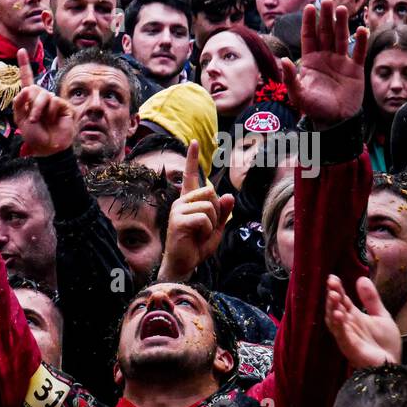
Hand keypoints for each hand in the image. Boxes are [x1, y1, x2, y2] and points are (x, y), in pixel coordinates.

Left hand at [14, 47, 74, 156]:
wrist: (48, 148)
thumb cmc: (34, 136)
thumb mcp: (20, 120)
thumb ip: (19, 104)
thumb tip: (25, 89)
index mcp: (29, 100)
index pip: (26, 79)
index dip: (24, 65)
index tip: (21, 50)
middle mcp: (41, 98)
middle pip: (34, 89)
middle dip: (31, 103)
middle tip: (32, 119)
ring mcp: (53, 101)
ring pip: (44, 95)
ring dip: (38, 109)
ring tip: (39, 121)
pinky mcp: (63, 106)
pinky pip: (54, 101)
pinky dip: (50, 111)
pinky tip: (53, 119)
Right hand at [157, 141, 233, 281]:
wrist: (183, 264)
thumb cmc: (197, 246)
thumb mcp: (217, 228)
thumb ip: (224, 212)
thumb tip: (228, 195)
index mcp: (189, 201)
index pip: (191, 175)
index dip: (193, 158)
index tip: (194, 141)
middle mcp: (181, 201)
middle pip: (211, 192)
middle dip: (217, 212)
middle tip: (206, 228)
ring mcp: (177, 210)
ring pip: (210, 206)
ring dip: (212, 223)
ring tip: (200, 234)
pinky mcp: (178, 220)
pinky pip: (204, 218)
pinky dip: (207, 230)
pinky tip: (196, 237)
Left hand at [281, 0, 367, 127]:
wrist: (334, 120)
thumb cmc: (313, 108)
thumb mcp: (298, 94)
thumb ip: (290, 78)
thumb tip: (283, 60)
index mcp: (310, 61)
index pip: (309, 37)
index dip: (309, 22)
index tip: (309, 6)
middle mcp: (326, 57)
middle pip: (326, 33)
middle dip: (326, 17)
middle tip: (327, 0)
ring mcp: (341, 62)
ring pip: (341, 38)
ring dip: (342, 24)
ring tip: (342, 8)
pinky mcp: (356, 69)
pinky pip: (359, 52)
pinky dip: (361, 41)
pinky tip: (361, 29)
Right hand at [323, 274, 400, 367]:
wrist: (393, 364)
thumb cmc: (385, 343)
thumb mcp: (381, 315)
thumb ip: (371, 299)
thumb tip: (361, 278)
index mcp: (353, 316)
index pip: (342, 300)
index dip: (337, 289)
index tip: (333, 277)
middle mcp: (347, 325)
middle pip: (335, 308)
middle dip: (332, 296)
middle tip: (331, 283)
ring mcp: (347, 336)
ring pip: (334, 320)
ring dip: (332, 308)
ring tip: (334, 295)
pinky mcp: (350, 347)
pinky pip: (341, 335)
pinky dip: (339, 325)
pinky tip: (339, 314)